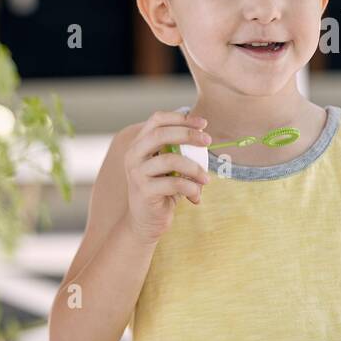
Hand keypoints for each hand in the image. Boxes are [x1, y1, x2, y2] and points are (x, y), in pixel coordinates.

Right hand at [123, 110, 212, 243]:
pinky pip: (176, 183)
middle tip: (208, 141)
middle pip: (160, 134)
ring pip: (171, 160)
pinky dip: (192, 188)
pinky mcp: (144, 191)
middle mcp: (133, 156)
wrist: (145, 222)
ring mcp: (137, 173)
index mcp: (139, 145)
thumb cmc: (162, 191)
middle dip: (188, 134)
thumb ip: (178, 150)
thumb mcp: (169, 168)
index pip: (157, 120)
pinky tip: (196, 197)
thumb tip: (203, 134)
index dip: (181, 118)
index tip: (203, 123)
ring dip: (195, 168)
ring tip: (206, 179)